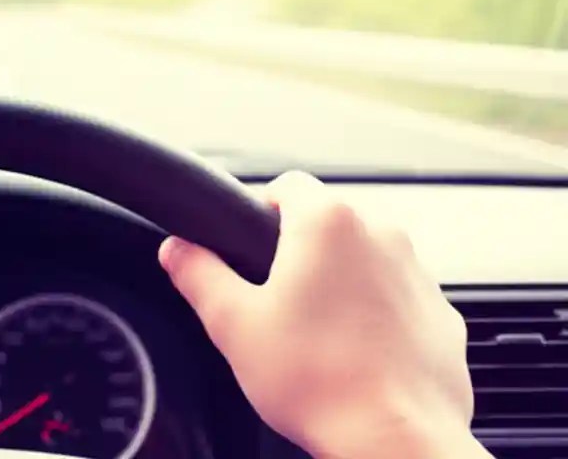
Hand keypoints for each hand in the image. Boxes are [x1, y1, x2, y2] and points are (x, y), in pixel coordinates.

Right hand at [158, 172, 486, 458]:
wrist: (394, 441)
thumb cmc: (318, 381)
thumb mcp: (231, 324)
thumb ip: (198, 274)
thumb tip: (177, 250)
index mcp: (328, 223)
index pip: (286, 185)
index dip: (258, 212)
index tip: (248, 248)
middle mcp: (382, 235)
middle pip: (327, 223)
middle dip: (299, 254)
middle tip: (273, 304)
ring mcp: (418, 275)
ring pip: (364, 261)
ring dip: (339, 284)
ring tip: (314, 337)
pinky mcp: (441, 314)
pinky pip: (397, 299)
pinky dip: (375, 317)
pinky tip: (352, 356)